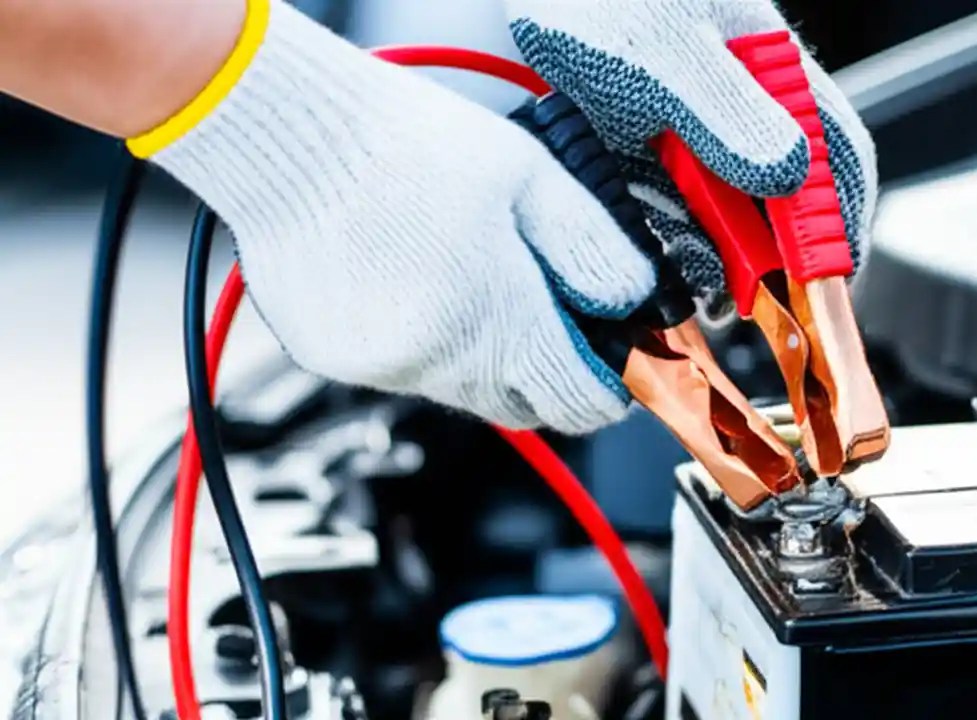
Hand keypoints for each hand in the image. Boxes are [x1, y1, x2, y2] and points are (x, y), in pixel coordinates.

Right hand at [135, 0, 655, 433]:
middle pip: (522, 406)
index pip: (578, 400)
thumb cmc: (408, 147)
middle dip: (548, 371)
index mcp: (498, 321)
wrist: (293, 137)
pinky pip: (404, 371)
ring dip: (485, 357)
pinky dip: (423, 343)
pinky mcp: (336, 361)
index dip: (610, 388)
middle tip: (549, 312)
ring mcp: (381, 368)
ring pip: (463, 392)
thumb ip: (593, 248)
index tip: (615, 365)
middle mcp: (439, 362)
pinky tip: (411, 279)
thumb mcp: (530, 177)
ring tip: (469, 276)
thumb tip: (634, 303)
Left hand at [504, 0, 877, 305]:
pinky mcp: (653, 126)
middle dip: (771, 252)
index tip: (822, 288)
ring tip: (698, 285)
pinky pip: (680, 189)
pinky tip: (663, 247)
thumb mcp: (660, 57)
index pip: (836, 154)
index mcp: (769, 64)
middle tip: (744, 300)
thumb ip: (725, 114)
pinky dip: (678, 225)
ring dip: (720, 246)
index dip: (839, 226)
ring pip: (730, 197)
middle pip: (783, 187)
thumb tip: (787, 174)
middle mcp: (742, 91)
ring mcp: (697, 111)